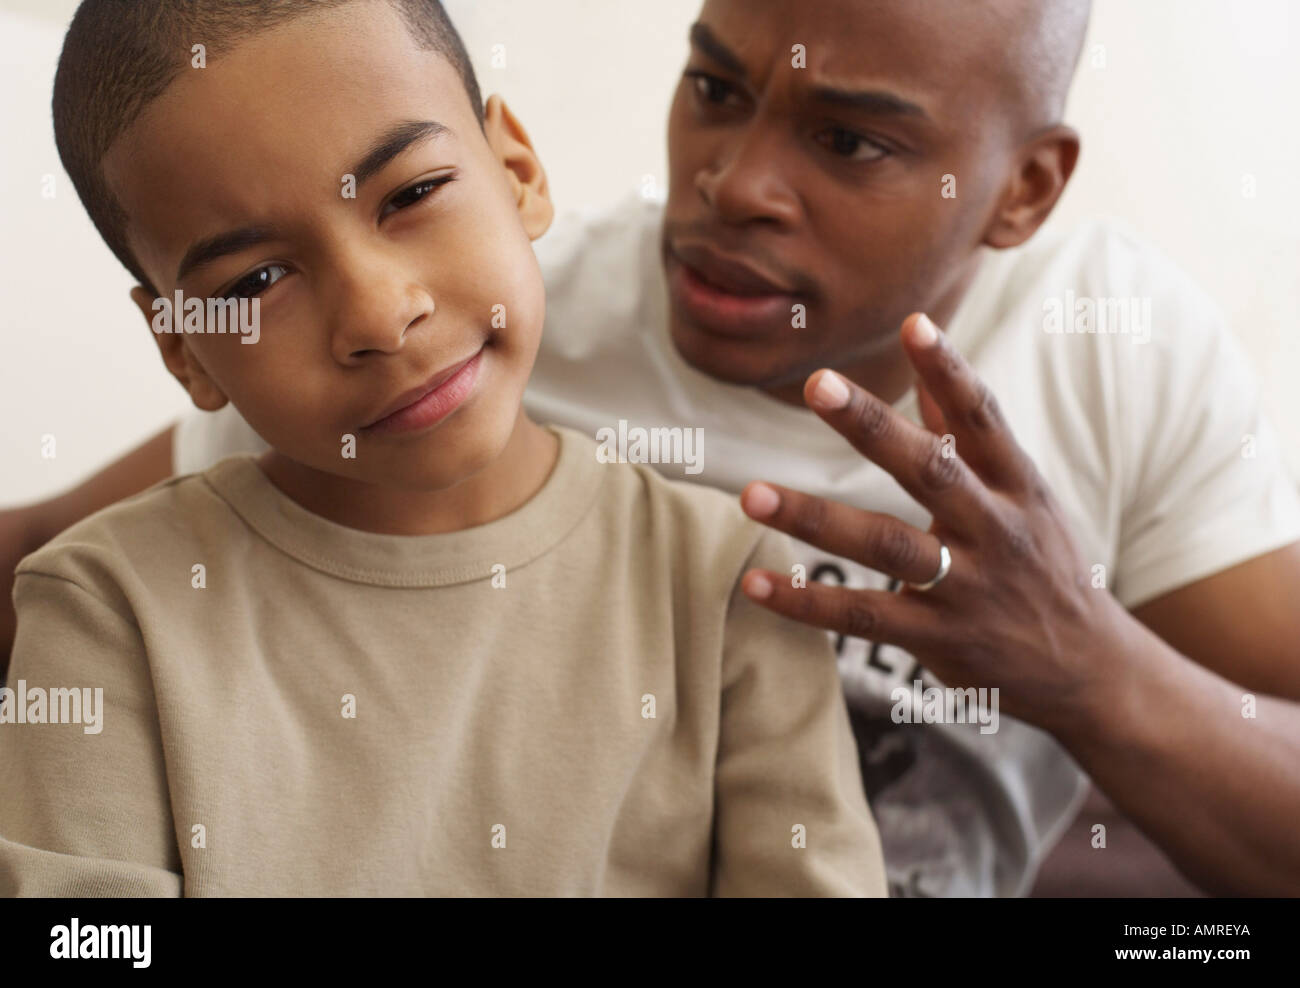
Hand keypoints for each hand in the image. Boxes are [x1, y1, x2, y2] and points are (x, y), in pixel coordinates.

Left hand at [739, 312, 1137, 730]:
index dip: (950, 370)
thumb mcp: (1025, 500)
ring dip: (815, 517)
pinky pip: (863, 617)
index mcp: (1017, 486)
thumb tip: (930, 380)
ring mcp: (967, 587)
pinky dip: (805, 603)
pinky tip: (755, 584)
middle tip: (817, 384)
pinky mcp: (938, 638)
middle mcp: (995, 529)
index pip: (983, 418)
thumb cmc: (1044, 566)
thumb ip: (971, 444)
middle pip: (929, 470)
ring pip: (885, 545)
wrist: (1091, 669)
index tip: (915, 324)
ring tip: (751, 493)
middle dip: (871, 426)